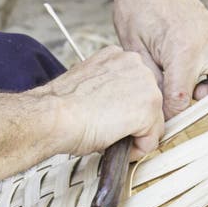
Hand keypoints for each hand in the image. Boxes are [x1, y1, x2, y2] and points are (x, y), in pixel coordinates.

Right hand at [41, 45, 163, 159]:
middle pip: (149, 104)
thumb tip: (112, 109)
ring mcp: (146, 85)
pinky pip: (151, 140)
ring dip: (134, 136)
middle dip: (133, 123)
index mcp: (119, 56)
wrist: (55, 116)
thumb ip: (107, 90)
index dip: (124, 110)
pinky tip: (113, 144)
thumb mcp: (88, 86)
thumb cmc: (62, 107)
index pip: (136, 88)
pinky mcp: (149, 109)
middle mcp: (136, 64)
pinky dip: (135, 150)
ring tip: (109, 137)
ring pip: (153, 123)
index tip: (109, 119)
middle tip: (109, 132)